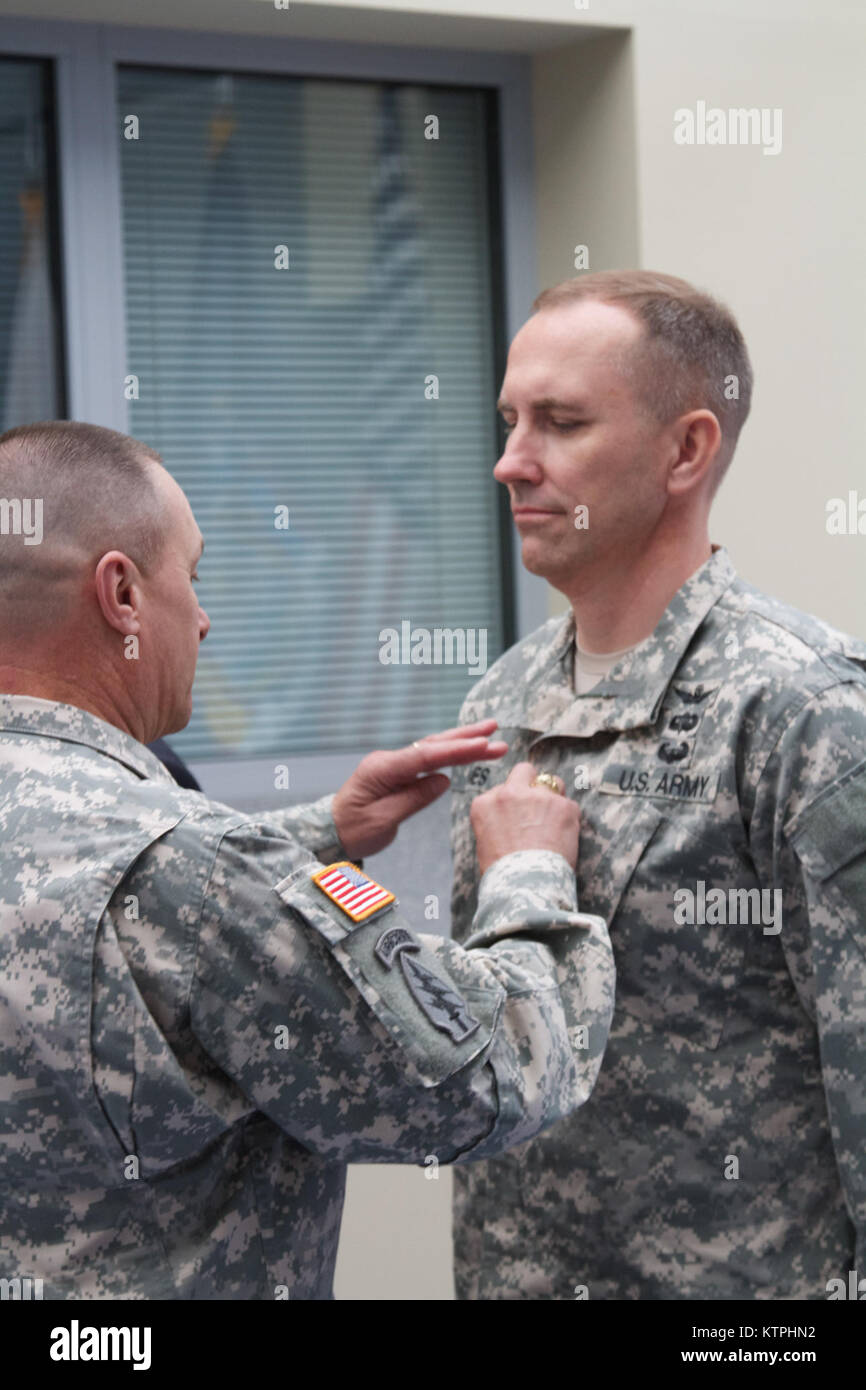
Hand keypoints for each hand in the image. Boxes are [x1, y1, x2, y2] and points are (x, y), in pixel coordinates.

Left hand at [332, 719, 507, 859]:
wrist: (331, 832)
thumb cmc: (353, 829)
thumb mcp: (383, 820)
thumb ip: (414, 798)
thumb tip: (443, 780)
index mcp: (382, 769)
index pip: (426, 756)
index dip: (456, 750)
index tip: (482, 744)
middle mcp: (388, 760)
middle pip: (432, 745)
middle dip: (465, 737)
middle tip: (494, 728)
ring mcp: (393, 764)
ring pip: (432, 749)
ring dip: (461, 742)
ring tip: (489, 735)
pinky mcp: (398, 772)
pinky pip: (428, 760)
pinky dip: (449, 754)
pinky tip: (467, 750)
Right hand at [471, 762, 579, 874]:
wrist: (524, 887)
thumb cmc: (503, 874)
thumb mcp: (485, 843)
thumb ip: (496, 822)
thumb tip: (510, 820)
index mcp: (484, 804)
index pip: (501, 789)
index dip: (512, 803)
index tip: (517, 817)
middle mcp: (509, 794)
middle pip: (524, 771)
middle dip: (531, 783)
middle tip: (538, 805)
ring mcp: (537, 797)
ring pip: (552, 781)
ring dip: (554, 796)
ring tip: (555, 820)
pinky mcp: (563, 806)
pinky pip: (570, 805)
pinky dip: (570, 819)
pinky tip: (565, 837)